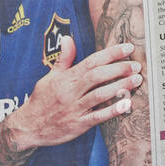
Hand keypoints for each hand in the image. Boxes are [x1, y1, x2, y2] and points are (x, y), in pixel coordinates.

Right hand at [8, 36, 142, 149]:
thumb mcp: (49, 77)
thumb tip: (68, 38)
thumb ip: (63, 59)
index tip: (127, 48)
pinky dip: (112, 111)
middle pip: (97, 76)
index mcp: (66, 78)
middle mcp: (70, 91)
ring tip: (136, 81)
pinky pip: (97, 117)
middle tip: (136, 64)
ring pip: (99, 95)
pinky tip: (126, 105)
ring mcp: (74, 109)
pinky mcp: (78, 125)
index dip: (110, 53)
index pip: (90, 61)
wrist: (28, 127)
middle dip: (118, 69)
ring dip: (119, 86)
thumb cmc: (41, 100)